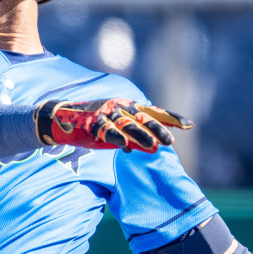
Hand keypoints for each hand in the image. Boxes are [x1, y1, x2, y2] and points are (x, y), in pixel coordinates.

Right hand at [33, 98, 192, 152]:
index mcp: (128, 106)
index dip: (171, 118)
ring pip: (128, 125)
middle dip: (159, 130)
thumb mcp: (116, 129)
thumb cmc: (93, 125)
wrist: (63, 118)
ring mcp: (106, 113)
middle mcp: (120, 106)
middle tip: (171, 142)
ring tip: (154, 147)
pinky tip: (125, 147)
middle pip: (144, 118)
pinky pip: (107, 131)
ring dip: (141, 136)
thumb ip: (133, 136)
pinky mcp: (92, 122)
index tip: (189, 125)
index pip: (154, 111)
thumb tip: (151, 147)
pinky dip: (116, 138)